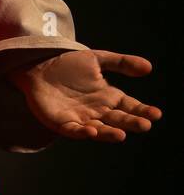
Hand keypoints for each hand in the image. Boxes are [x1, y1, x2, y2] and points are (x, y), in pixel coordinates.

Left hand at [7, 50, 161, 142]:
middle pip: (118, 119)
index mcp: (108, 97)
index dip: (142, 110)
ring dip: (109, 133)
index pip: (130, 106)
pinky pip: (74, 130)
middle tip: (145, 125)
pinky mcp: (62, 123)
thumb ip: (121, 63)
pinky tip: (92, 131)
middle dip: (131, 123)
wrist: (39, 67)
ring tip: (121, 135)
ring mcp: (80, 118)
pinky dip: (82, 132)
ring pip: (98, 129)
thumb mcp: (97, 59)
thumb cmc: (69, 65)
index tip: (156, 114)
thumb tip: (149, 67)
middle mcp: (97, 111)